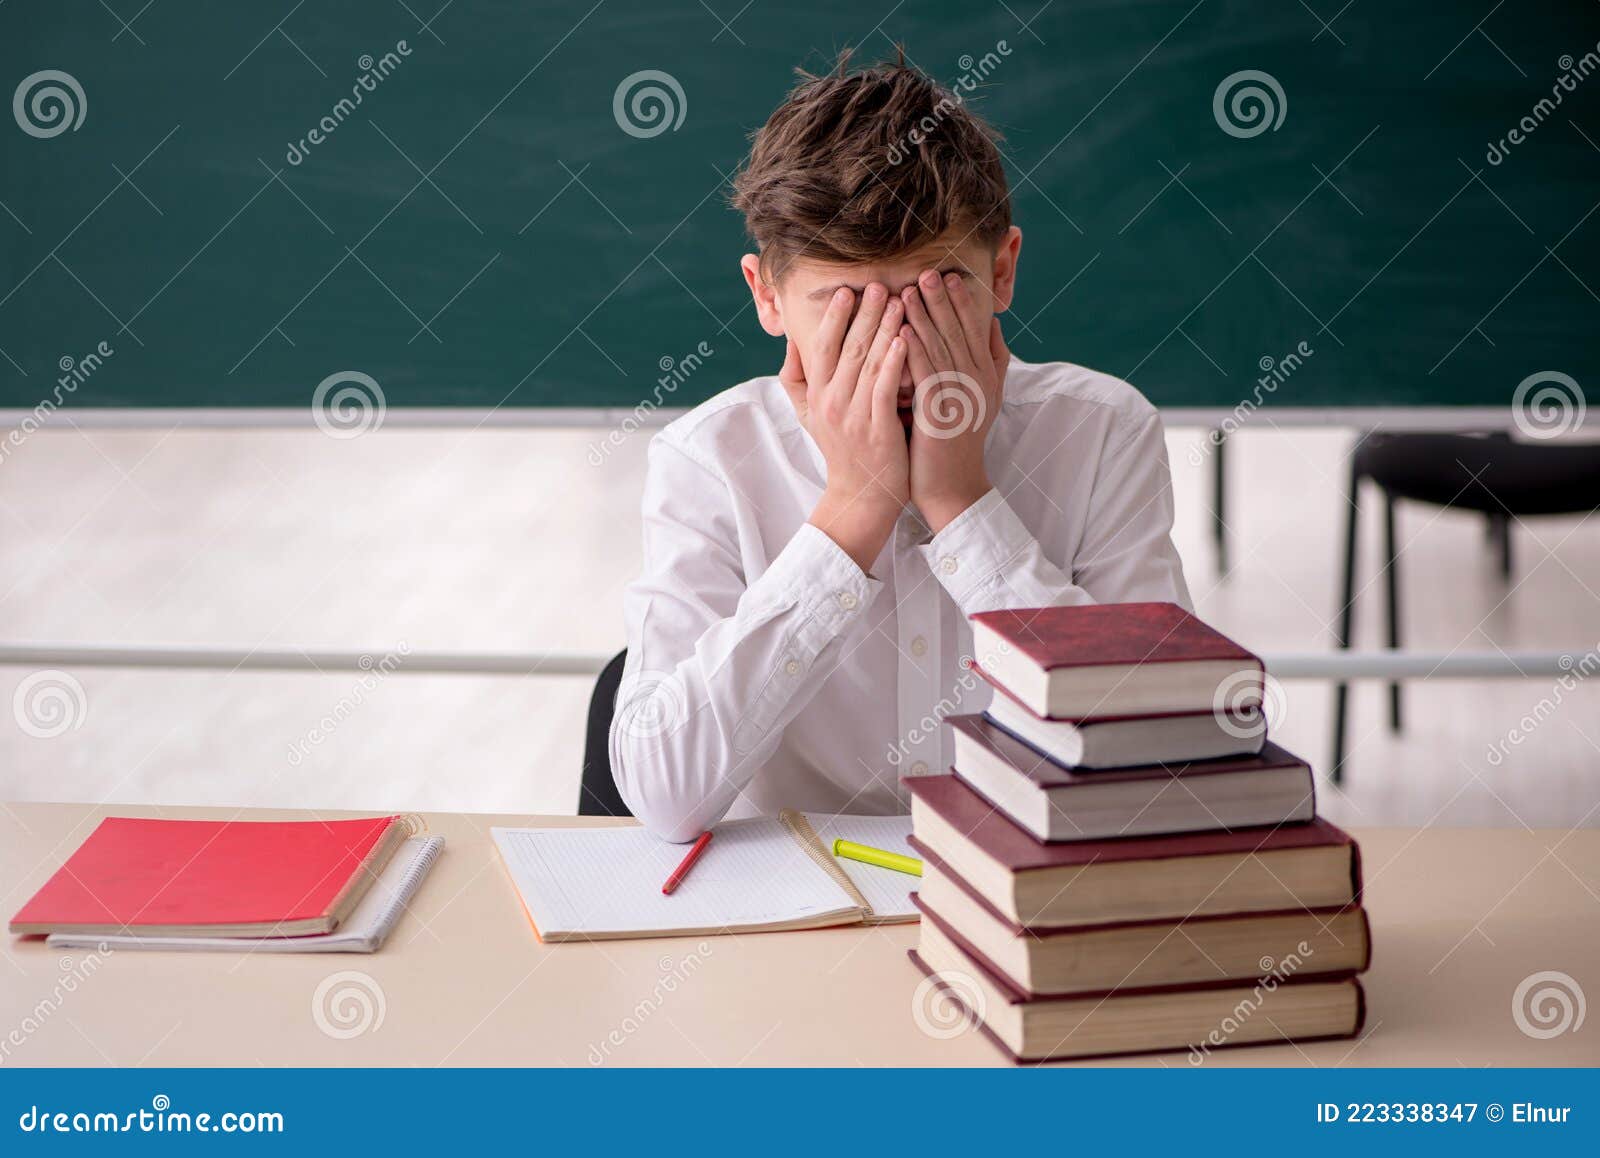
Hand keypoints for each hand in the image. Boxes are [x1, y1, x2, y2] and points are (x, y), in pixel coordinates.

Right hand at [780, 283, 910, 571]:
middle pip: (847, 347)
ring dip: (883, 328)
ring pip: (867, 363)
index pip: (822, 345)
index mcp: (817, 394)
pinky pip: (884, 388)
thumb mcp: (810, 414)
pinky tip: (906, 339)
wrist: (861, 495)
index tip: (847, 290)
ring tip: (898, 300)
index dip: (834, 316)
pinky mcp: (876, 429)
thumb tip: (791, 343)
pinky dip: (893, 362)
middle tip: (878, 284)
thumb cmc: (842, 450)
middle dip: (864, 313)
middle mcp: (831, 401)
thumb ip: (797, 378)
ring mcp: (853, 415)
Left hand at [900, 270, 1010, 531]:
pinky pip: (926, 373)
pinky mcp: (940, 413)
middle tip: (930, 272)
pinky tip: (902, 329)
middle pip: (959, 333)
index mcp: (986, 377)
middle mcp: (978, 383)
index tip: (949, 276)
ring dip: (926, 317)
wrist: (953, 488)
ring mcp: (961, 397)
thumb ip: (992, 361)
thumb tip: (994, 325)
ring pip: (942, 348)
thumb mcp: (983, 398)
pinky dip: (915, 349)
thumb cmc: (957, 443)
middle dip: (943, 301)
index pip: (974, 331)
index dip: (962, 303)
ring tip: (911, 290)